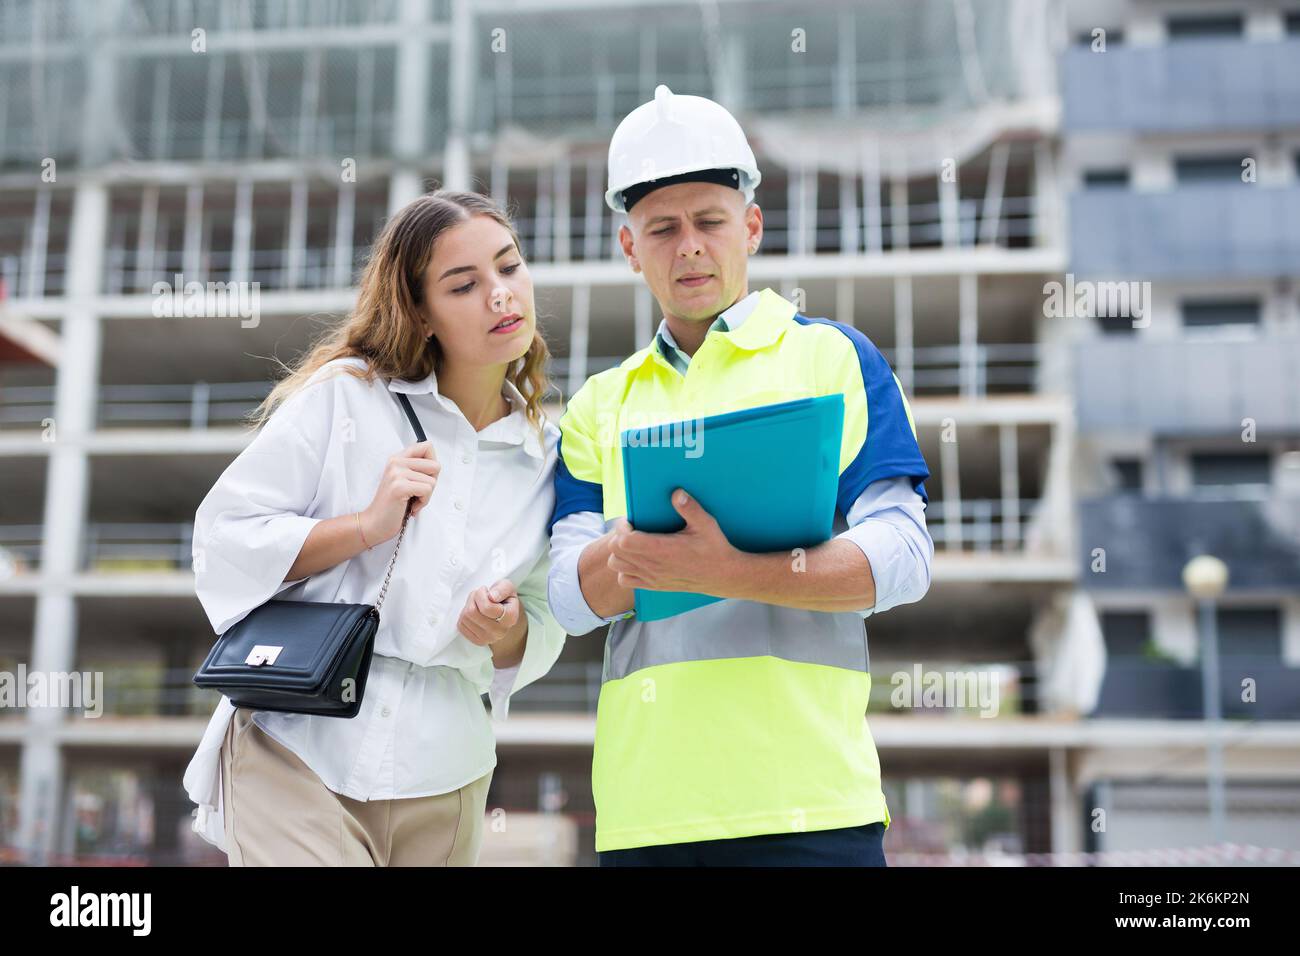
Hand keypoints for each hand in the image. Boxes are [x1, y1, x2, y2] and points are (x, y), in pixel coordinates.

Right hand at [359, 440, 439, 543]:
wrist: (374, 523)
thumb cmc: (392, 505)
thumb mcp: (404, 480)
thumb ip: (416, 469)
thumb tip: (436, 464)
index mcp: (397, 458)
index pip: (427, 446)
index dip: (433, 462)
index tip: (425, 477)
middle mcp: (396, 462)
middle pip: (435, 465)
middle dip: (431, 483)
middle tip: (418, 492)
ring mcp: (397, 473)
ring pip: (432, 481)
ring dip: (426, 496)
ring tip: (412, 501)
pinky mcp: (399, 487)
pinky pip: (427, 490)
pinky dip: (423, 502)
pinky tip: (411, 506)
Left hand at [457, 578, 520, 645]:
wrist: (503, 615)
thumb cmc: (504, 598)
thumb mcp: (507, 587)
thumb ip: (502, 589)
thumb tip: (492, 597)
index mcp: (510, 618)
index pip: (487, 607)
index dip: (482, 594)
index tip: (487, 592)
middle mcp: (500, 632)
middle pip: (472, 612)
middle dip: (473, 598)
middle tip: (480, 596)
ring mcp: (488, 639)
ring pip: (465, 617)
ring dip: (468, 605)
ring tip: (478, 604)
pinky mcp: (477, 641)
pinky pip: (461, 625)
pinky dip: (464, 615)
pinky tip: (474, 613)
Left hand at [606, 489, 738, 593]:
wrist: (722, 575)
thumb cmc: (714, 548)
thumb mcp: (706, 524)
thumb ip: (690, 508)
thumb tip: (677, 493)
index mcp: (662, 549)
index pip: (623, 541)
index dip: (622, 528)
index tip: (631, 520)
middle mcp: (653, 565)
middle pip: (616, 552)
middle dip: (618, 537)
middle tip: (631, 528)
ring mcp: (651, 577)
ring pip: (616, 566)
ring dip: (619, 553)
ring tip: (632, 543)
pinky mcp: (653, 585)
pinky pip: (625, 580)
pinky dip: (624, 569)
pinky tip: (637, 559)